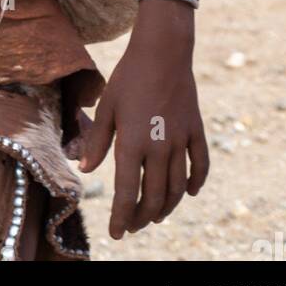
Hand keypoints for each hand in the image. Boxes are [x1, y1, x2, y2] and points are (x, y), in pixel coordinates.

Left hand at [77, 17, 209, 238]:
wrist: (162, 52)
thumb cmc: (128, 77)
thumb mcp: (107, 107)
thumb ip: (97, 142)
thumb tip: (85, 170)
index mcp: (132, 143)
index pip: (126, 193)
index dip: (120, 217)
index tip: (116, 234)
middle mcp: (158, 147)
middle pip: (153, 198)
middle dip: (142, 218)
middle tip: (133, 226)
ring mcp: (180, 141)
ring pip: (177, 188)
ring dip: (166, 207)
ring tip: (155, 216)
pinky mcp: (196, 131)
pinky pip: (200, 165)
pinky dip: (195, 183)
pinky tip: (187, 193)